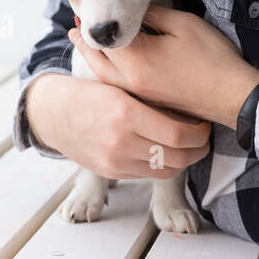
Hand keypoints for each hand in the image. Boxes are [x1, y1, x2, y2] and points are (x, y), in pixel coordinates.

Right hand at [26, 72, 211, 178]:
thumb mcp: (119, 84)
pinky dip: (162, 164)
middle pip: (177, 158)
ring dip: (184, 160)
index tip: (204, 123)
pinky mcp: (111, 173)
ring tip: (190, 146)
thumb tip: (188, 108)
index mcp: (126, 113)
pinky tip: (166, 151)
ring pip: (165, 170)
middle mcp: (121, 142)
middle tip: (204, 137)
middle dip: (198, 150)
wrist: (53, 113)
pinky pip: (148, 174)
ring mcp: (115, 161)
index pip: (178, 135)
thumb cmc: (90, 91)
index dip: (199, 133)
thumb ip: (150, 97)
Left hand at [68, 3, 258, 128]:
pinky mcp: (150, 101)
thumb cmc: (211, 57)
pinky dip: (107, 74)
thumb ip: (152, 16)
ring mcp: (140, 94)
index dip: (91, 24)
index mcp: (136, 60)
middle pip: (97, 62)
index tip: (79, 12)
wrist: (232, 96)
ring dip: (93, 60)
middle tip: (72, 29)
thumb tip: (132, 10)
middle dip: (84, 44)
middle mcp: (131, 81)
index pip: (103, 39)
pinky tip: (110, 65)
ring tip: (86, 45)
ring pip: (105, 78)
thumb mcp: (182, 25)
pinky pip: (118, 86)